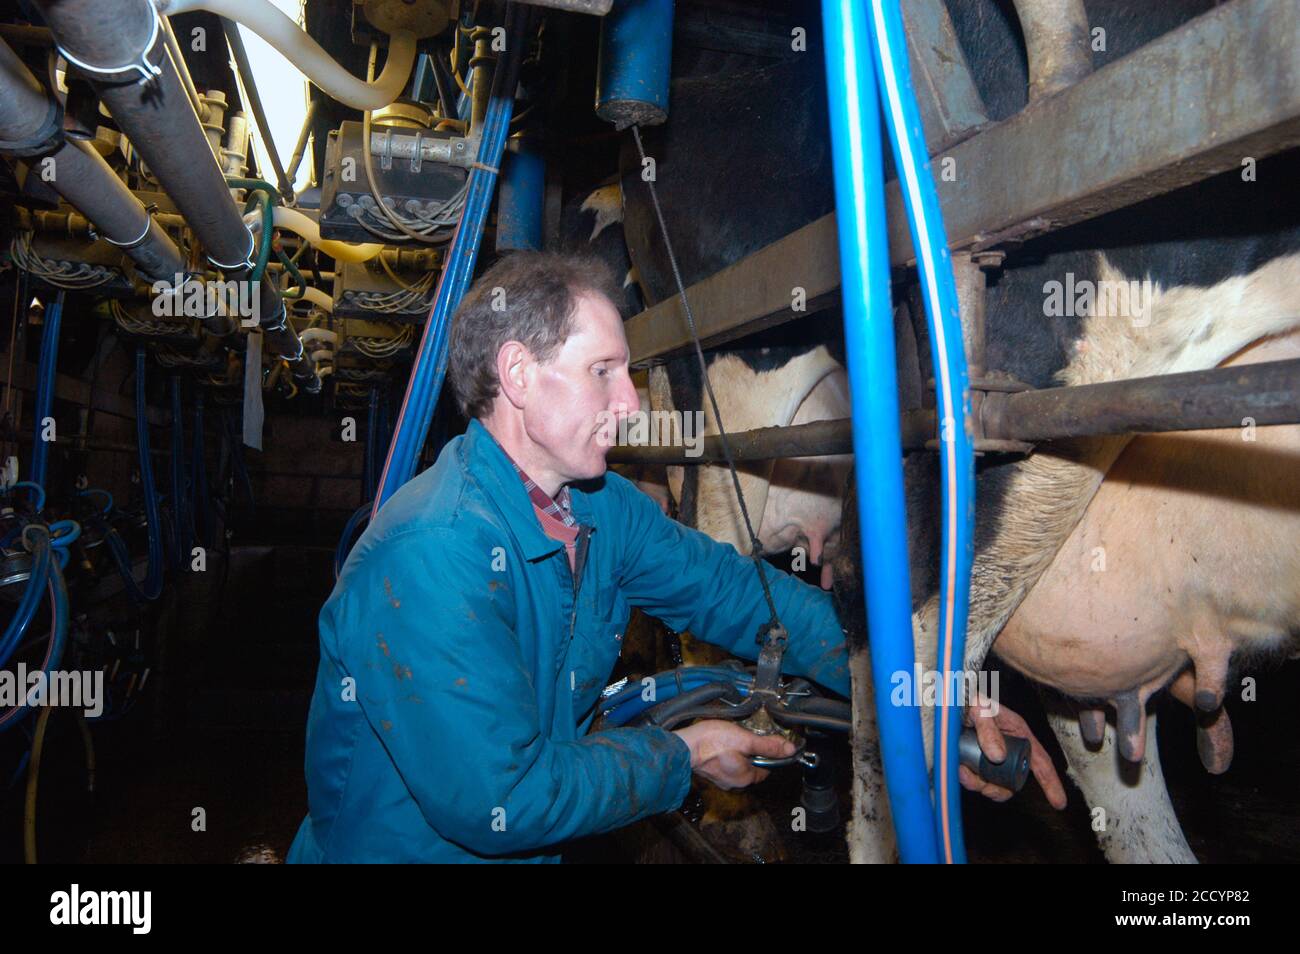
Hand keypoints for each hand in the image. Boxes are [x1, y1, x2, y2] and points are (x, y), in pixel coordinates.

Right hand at [673, 720, 794, 790]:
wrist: (683, 746)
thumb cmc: (711, 743)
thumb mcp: (745, 739)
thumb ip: (768, 745)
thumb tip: (790, 749)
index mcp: (746, 778)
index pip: (767, 768)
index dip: (767, 753)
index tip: (762, 741)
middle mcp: (735, 784)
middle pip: (752, 767)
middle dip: (751, 753)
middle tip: (745, 736)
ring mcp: (721, 781)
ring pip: (738, 766)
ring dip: (738, 753)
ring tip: (732, 738)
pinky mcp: (711, 775)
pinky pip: (726, 766)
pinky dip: (726, 756)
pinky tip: (721, 745)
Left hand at [960, 693, 1067, 808]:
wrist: (944, 700)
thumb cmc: (967, 698)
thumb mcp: (980, 709)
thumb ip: (988, 729)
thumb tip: (998, 757)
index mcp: (1019, 734)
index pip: (1041, 762)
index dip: (1051, 782)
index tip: (1059, 803)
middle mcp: (1008, 748)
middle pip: (1014, 780)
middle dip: (1000, 789)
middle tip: (984, 787)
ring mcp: (991, 756)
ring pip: (994, 783)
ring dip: (980, 784)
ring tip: (964, 772)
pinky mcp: (975, 761)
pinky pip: (977, 780)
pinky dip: (969, 780)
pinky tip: (959, 770)